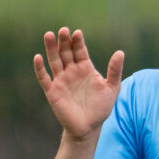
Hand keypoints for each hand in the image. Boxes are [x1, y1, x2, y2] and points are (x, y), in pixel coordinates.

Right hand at [32, 26, 124, 140]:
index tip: (77, 33)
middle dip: (64, 42)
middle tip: (63, 30)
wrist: (88, 128)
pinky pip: (44, 78)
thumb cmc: (100, 108)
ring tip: (49, 35)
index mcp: (85, 68)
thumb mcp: (112, 89)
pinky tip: (38, 57)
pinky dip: (40, 68)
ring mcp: (61, 80)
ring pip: (54, 61)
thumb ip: (115, 71)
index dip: (78, 42)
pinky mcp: (52, 91)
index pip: (80, 51)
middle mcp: (71, 71)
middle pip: (66, 52)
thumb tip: (120, 52)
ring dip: (51, 49)